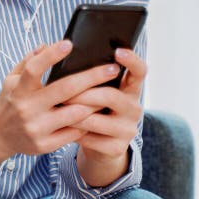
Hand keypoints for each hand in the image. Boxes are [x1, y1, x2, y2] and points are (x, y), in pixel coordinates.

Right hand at [0, 40, 120, 157]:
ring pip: (75, 113)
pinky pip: (74, 132)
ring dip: (96, 101)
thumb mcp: (12, 78)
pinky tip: (98, 112)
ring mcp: (36, 128)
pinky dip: (87, 121)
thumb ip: (28, 60)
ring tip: (111, 90)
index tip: (69, 43)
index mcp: (19, 89)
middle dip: (92, 77)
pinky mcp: (44, 145)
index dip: (51, 55)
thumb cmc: (11, 100)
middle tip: (112, 68)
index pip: (34, 68)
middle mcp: (27, 108)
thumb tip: (47, 45)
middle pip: (65, 89)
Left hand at [66, 48, 145, 180]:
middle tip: (64, 93)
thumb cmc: (94, 110)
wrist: (99, 146)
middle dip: (84, 94)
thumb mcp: (98, 92)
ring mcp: (128, 129)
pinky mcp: (118, 148)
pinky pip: (91, 138)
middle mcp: (134, 107)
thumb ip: (91, 76)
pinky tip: (64, 128)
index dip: (132, 60)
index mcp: (130, 89)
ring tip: (58, 109)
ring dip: (74, 114)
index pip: (140, 71)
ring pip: (97, 119)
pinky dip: (75, 133)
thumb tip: (67, 51)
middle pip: (110, 96)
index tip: (117, 51)